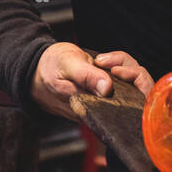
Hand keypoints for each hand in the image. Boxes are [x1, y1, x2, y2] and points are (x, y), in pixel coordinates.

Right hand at [31, 42, 154, 119]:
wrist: (34, 72)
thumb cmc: (49, 67)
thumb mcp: (67, 64)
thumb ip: (87, 76)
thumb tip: (107, 88)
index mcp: (93, 109)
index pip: (134, 102)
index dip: (135, 80)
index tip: (116, 67)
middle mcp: (101, 112)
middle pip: (137, 94)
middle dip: (130, 69)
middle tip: (107, 59)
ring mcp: (103, 105)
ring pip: (130, 86)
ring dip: (123, 66)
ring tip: (102, 60)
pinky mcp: (103, 98)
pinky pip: (121, 84)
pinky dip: (118, 69)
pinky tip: (105, 63)